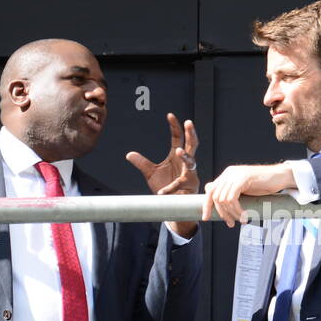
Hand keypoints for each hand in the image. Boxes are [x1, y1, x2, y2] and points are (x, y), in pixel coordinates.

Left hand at [127, 113, 198, 237]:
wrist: (171, 205)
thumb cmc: (165, 187)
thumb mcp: (150, 173)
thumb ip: (141, 163)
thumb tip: (128, 154)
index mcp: (176, 156)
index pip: (178, 138)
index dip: (175, 126)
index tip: (170, 115)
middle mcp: (185, 163)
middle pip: (192, 145)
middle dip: (191, 134)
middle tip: (189, 123)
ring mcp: (189, 174)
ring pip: (191, 161)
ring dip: (186, 156)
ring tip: (179, 151)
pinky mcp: (189, 186)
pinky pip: (179, 184)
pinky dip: (170, 188)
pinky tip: (162, 192)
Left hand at [202, 164, 295, 227]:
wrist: (281, 177)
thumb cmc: (265, 185)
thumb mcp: (245, 190)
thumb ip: (232, 193)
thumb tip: (219, 200)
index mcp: (227, 175)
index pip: (210, 190)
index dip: (206, 205)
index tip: (206, 218)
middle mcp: (229, 173)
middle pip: (215, 196)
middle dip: (221, 213)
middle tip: (231, 223)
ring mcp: (235, 174)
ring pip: (223, 199)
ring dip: (232, 214)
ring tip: (241, 220)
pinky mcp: (242, 178)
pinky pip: (232, 199)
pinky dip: (237, 210)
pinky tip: (244, 215)